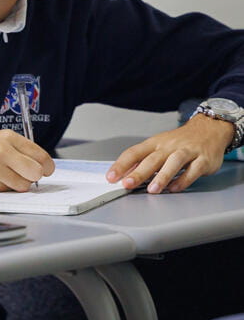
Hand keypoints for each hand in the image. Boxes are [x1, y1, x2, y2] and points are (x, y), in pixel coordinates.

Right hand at [0, 130, 54, 191]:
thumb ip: (15, 150)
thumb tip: (38, 166)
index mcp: (6, 137)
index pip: (40, 155)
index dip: (46, 166)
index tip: (45, 170)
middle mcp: (2, 151)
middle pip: (37, 171)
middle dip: (32, 177)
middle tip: (23, 175)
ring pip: (24, 185)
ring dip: (17, 185)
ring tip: (1, 177)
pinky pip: (7, 192)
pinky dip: (3, 190)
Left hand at [107, 114, 233, 193]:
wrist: (208, 129)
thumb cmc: (180, 141)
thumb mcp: (159, 146)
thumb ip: (144, 160)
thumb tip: (124, 173)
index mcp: (154, 143)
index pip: (133, 152)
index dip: (121, 164)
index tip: (111, 177)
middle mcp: (169, 146)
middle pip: (151, 159)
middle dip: (138, 172)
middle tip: (127, 184)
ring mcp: (187, 151)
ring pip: (173, 162)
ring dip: (162, 176)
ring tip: (152, 189)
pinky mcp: (203, 160)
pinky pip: (193, 170)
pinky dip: (183, 180)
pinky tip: (175, 188)